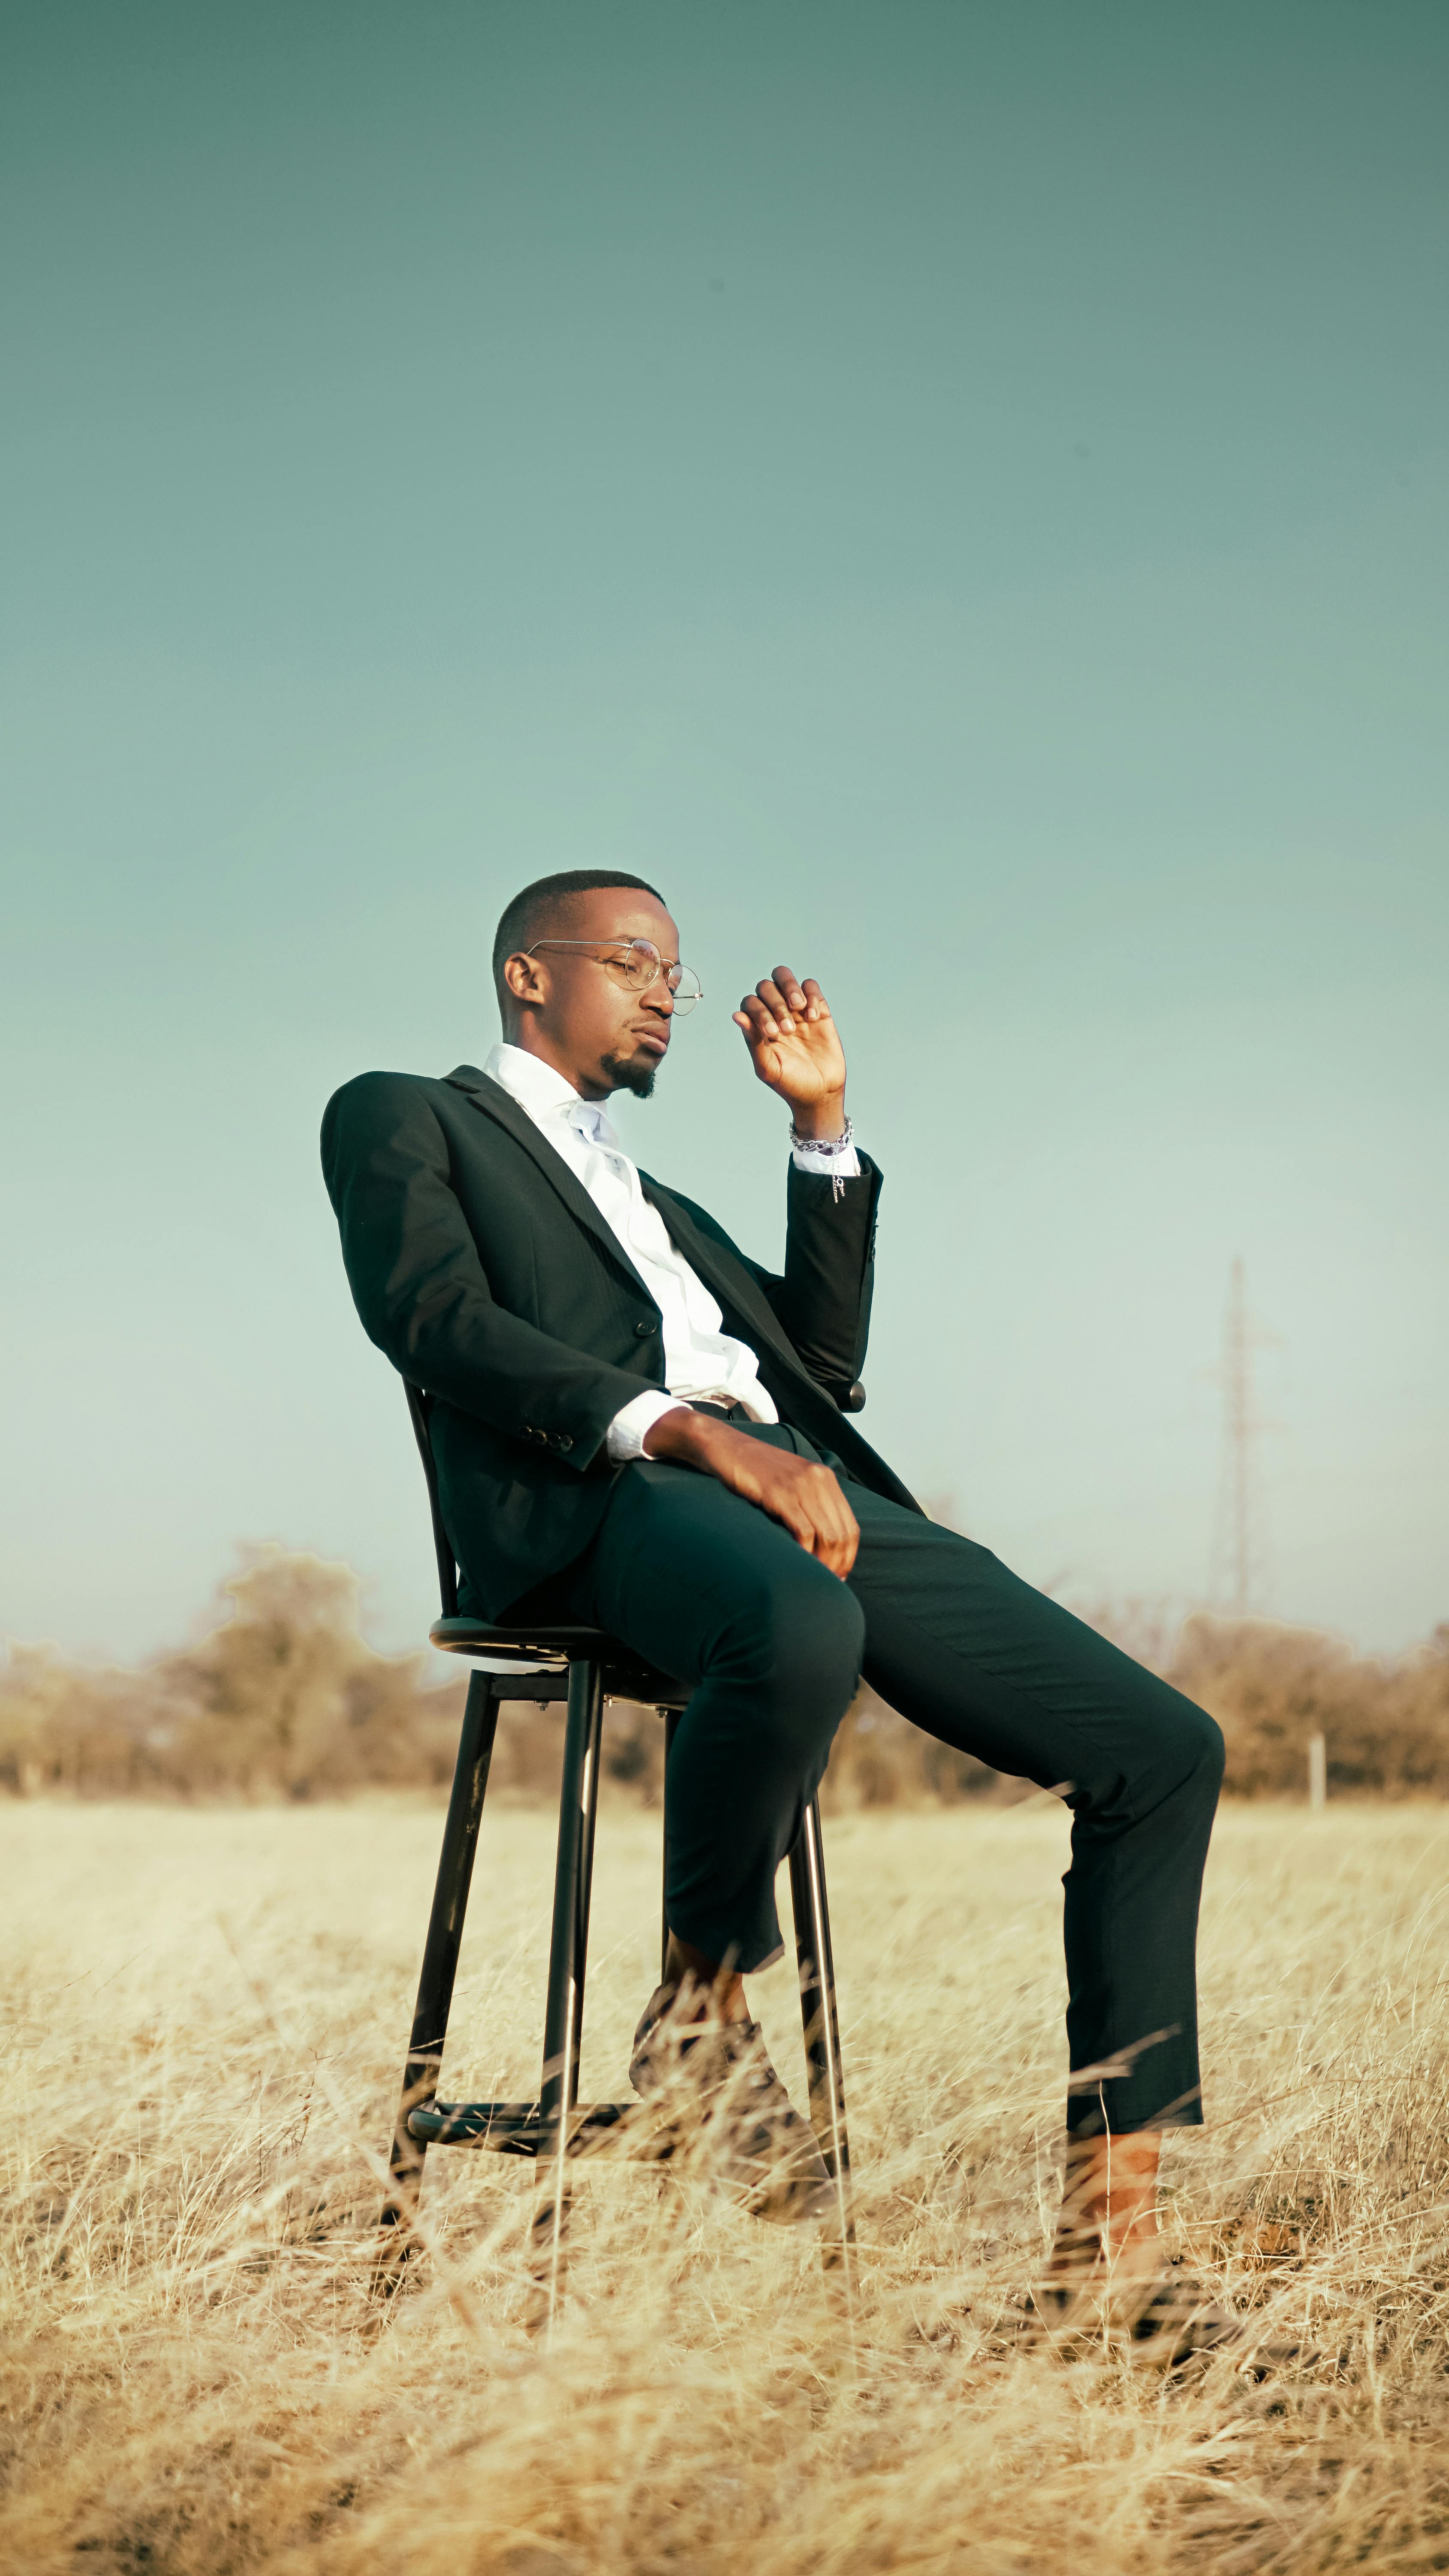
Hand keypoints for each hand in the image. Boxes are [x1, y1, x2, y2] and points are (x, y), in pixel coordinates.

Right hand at [642, 1410, 858, 1577]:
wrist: (722, 1447)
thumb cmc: (752, 1472)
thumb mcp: (788, 1483)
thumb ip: (808, 1504)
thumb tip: (820, 1544)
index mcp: (825, 1479)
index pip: (851, 1527)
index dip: (848, 1557)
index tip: (838, 1577)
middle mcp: (819, 1480)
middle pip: (842, 1534)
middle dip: (837, 1565)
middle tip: (826, 1584)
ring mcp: (801, 1485)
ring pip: (827, 1535)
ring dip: (823, 1564)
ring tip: (812, 1580)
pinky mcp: (780, 1492)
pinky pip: (803, 1531)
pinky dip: (804, 1553)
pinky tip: (797, 1564)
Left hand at [732, 964, 846, 1136]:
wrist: (820, 1093)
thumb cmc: (790, 1084)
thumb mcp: (768, 1067)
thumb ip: (753, 1041)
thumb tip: (737, 1015)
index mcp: (759, 1027)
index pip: (750, 1002)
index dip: (759, 1011)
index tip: (773, 1034)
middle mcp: (775, 1014)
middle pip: (766, 985)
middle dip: (775, 1002)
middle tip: (787, 1030)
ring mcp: (796, 1010)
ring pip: (785, 978)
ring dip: (790, 988)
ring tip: (799, 1009)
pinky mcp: (818, 1010)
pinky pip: (811, 987)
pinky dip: (811, 995)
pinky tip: (814, 1017)